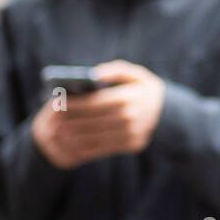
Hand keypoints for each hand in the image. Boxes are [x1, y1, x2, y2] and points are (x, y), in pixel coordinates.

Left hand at [31, 60, 164, 168]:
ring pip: (95, 137)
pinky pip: (103, 149)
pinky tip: (72, 144)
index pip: (95, 102)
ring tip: (57, 133)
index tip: (56, 103)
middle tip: (52, 120)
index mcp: (129, 98)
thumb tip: (95, 73)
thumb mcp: (136, 74)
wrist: (168, 113)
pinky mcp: (131, 145)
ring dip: (73, 136)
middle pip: (92, 120)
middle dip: (69, 121)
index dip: (74, 104)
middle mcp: (131, 117)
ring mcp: (132, 133)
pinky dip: (84, 148)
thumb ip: (116, 70)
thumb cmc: (143, 89)